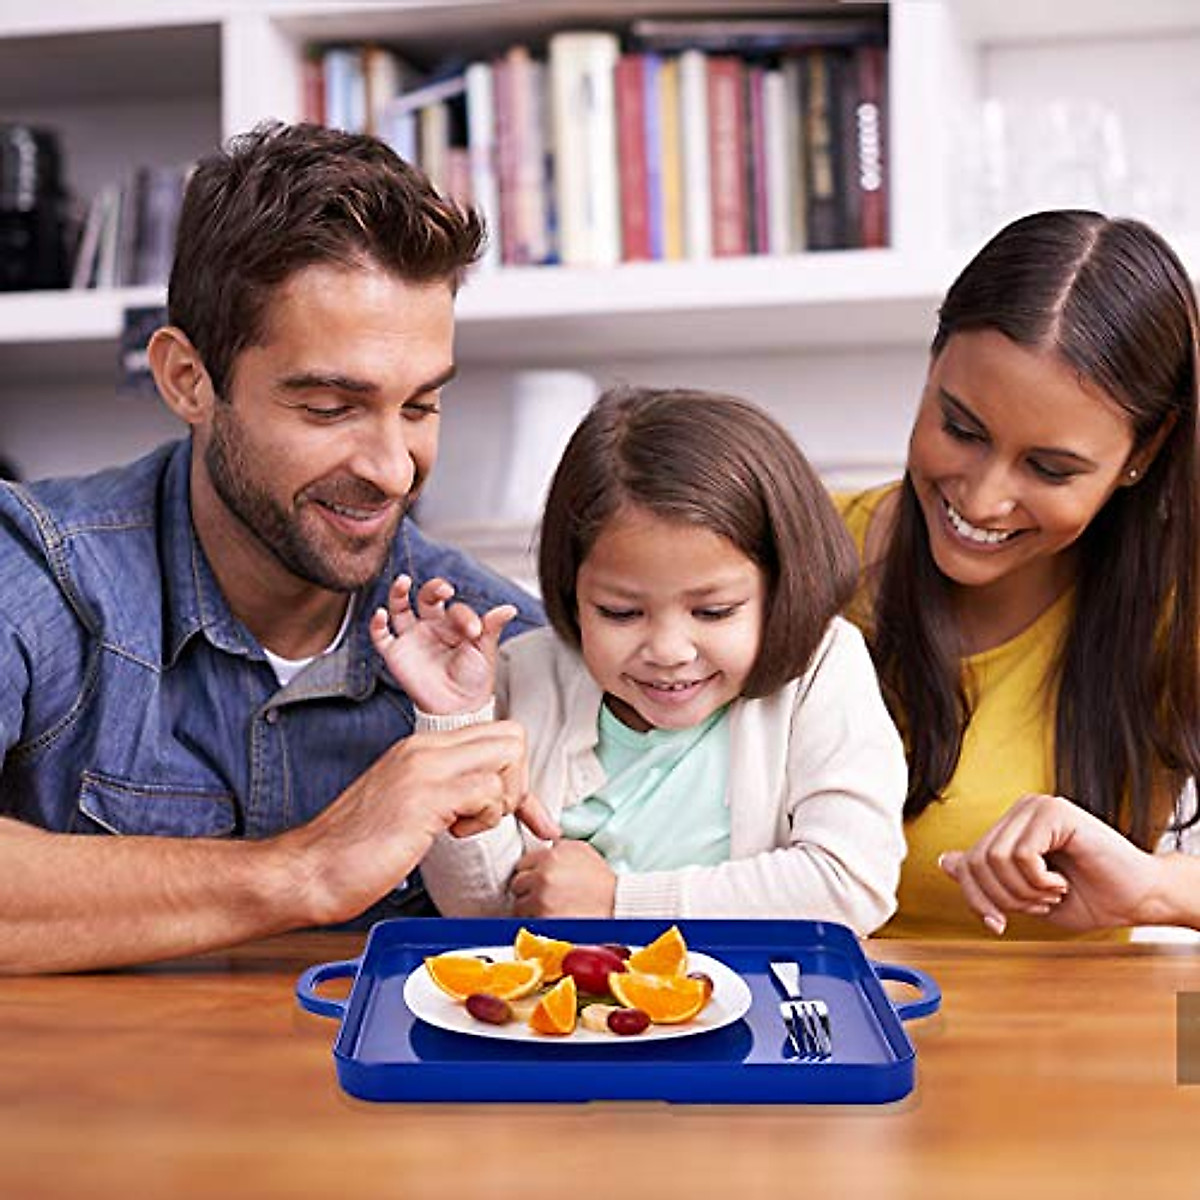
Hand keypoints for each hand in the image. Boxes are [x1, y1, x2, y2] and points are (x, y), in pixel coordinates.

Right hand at [281, 720, 557, 924]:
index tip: (525, 816)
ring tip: (466, 825)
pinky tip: (453, 834)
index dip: (518, 776)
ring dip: (502, 800)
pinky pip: (487, 790)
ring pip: (506, 756)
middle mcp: (424, 748)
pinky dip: (485, 817)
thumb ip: (444, 792)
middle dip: (518, 782)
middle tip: (492, 817)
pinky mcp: (424, 797)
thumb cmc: (354, 850)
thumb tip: (485, 799)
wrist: (309, 871)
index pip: (495, 734)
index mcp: (421, 748)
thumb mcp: (407, 806)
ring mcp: (424, 768)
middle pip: (511, 735)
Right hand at [369, 574, 515, 714]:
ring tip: (403, 581)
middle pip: (427, 596)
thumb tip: (509, 609)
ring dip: (398, 592)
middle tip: (444, 590)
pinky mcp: (396, 654)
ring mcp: (412, 638)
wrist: (459, 708)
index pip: (455, 608)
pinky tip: (381, 614)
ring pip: (400, 607)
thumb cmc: (473, 680)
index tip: (474, 630)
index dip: (464, 615)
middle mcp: (431, 626)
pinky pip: (381, 636)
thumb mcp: (485, 651)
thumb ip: (492, 627)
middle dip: (434, 588)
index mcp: (453, 623)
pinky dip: (376, 624)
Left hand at [509, 840, 616, 917]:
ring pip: (519, 907)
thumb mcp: (580, 850)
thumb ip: (557, 846)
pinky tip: (551, 921)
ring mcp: (542, 901)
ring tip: (550, 910)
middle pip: (517, 885)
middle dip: (527, 891)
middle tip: (545, 896)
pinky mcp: (544, 923)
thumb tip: (542, 843)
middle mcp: (543, 877)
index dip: (530, 873)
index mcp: (550, 856)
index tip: (538, 880)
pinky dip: (536, 925)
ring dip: (530, 910)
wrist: (616, 906)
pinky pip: (527, 924)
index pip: (521, 864)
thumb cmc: (600, 881)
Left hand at [938, 793, 1165, 933]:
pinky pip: (1022, 854)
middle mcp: (1021, 811)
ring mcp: (1037, 807)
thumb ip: (987, 877)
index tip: (998, 924)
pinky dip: (1038, 880)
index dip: (976, 900)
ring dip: (1024, 891)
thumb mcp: (1025, 896)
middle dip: (1003, 898)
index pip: (968, 863)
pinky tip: (1061, 881)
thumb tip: (944, 861)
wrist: (1138, 899)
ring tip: (1052, 892)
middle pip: (977, 862)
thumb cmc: (1089, 897)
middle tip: (1038, 904)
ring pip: (996, 858)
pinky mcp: (1055, 812)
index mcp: (1011, 828)